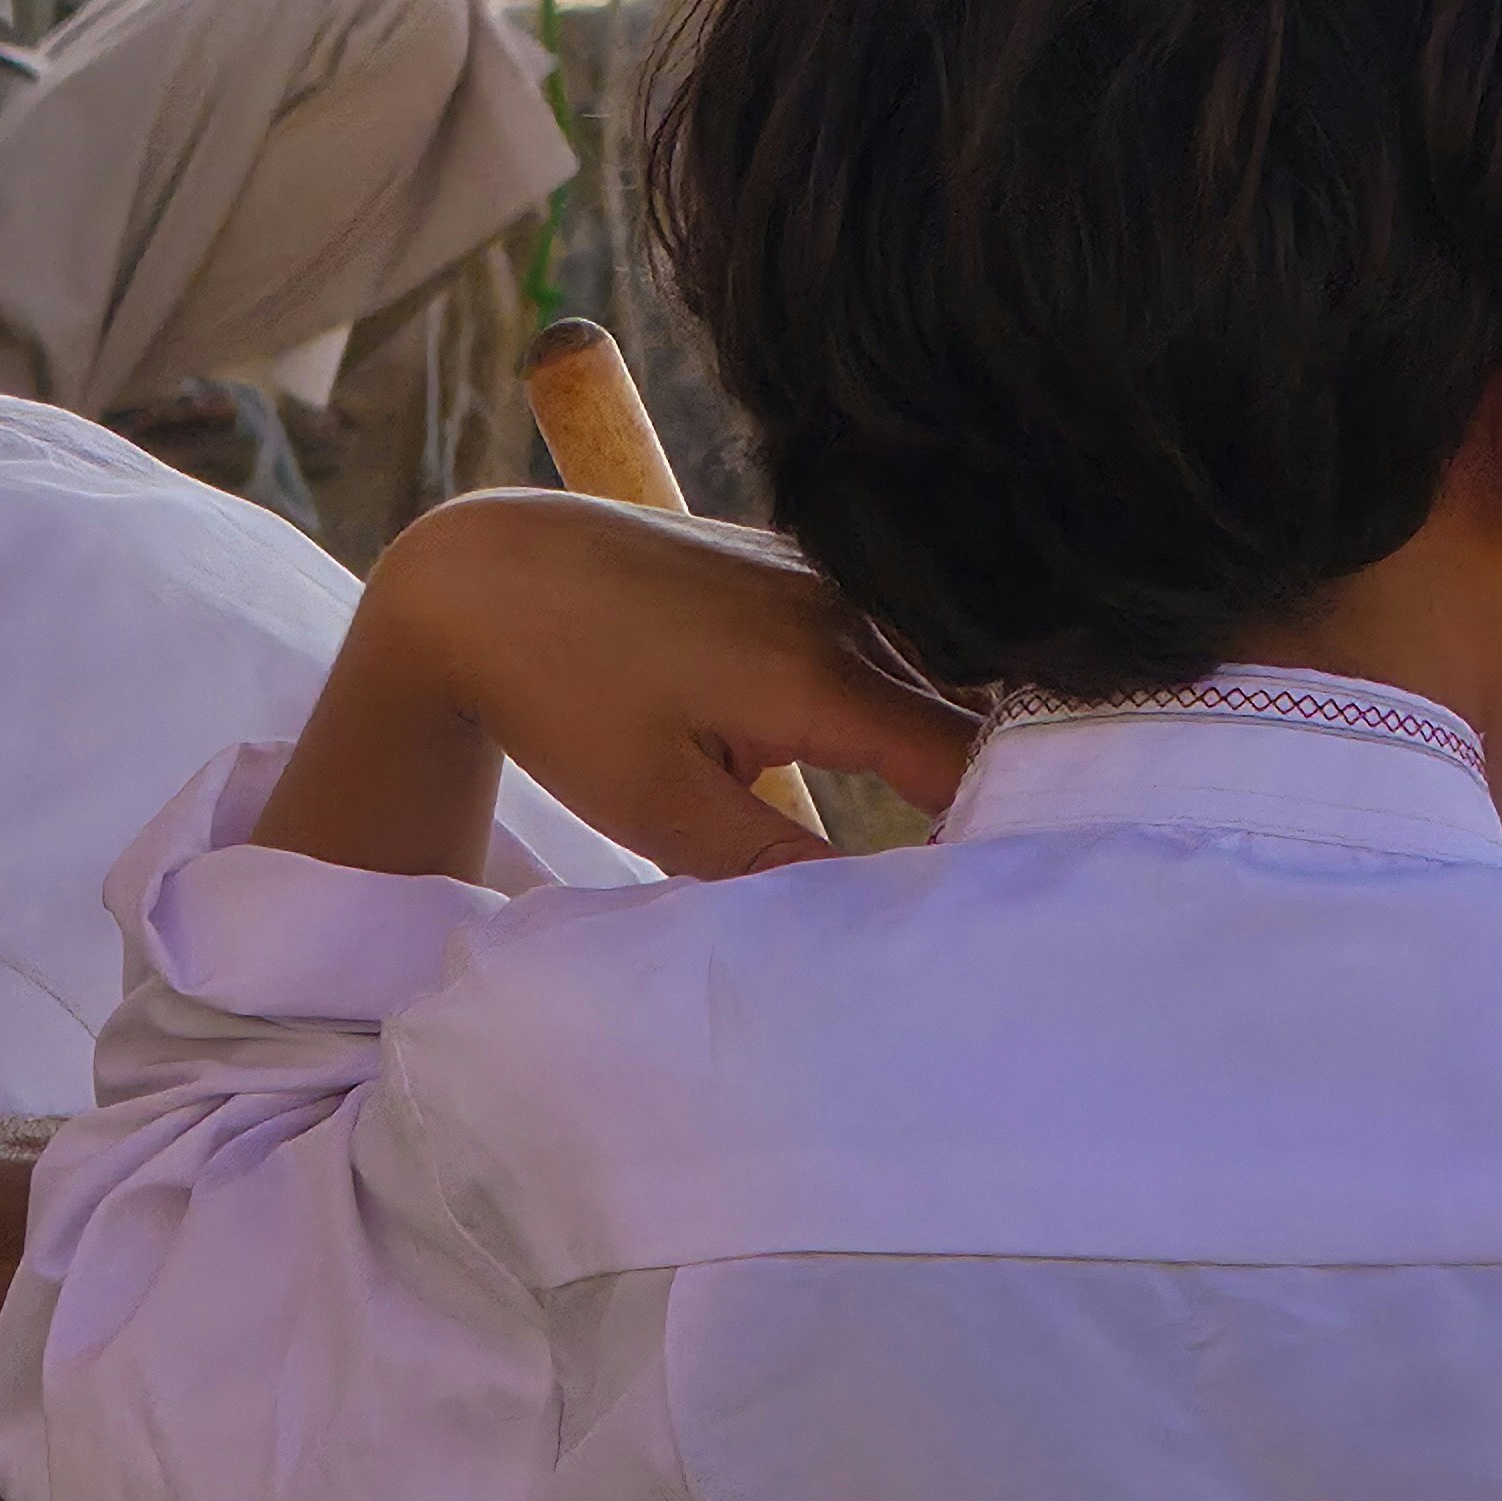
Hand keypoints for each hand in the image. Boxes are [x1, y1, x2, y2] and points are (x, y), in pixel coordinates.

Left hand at [253, 493, 972, 889]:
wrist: (484, 574)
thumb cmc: (561, 693)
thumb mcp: (659, 807)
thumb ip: (776, 868)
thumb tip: (873, 929)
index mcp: (819, 672)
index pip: (968, 760)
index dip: (1004, 832)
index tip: (1017, 905)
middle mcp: (843, 612)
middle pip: (968, 717)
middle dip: (995, 799)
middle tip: (1008, 896)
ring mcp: (824, 580)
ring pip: (933, 679)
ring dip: (952, 754)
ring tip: (962, 843)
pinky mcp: (799, 571)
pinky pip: (887, 645)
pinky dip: (907, 708)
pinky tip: (904, 769)